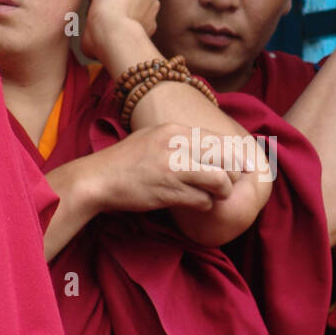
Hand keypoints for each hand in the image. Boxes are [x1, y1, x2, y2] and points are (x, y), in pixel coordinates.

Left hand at [83, 0, 159, 64]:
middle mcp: (151, 2)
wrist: (112, 33)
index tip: (98, 12)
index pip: (128, 4)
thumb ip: (100, 39)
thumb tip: (88, 48)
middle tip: (96, 2)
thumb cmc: (104, 43)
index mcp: (144, 19)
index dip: (111, 4)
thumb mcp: (101, 45)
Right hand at [85, 123, 237, 213]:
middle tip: (228, 184)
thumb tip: (210, 148)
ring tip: (216, 196)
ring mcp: (173, 168)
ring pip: (220, 180)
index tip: (238, 167)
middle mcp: (176, 145)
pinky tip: (197, 204)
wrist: (97, 179)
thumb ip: (179, 140)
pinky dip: (205, 205)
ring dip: (223, 191)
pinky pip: (203, 200)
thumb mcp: (153, 138)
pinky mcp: (168, 191)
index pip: (218, 140)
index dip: (233, 156)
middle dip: (232, 173)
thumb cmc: (125, 162)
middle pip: (225, 157)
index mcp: (174, 130)